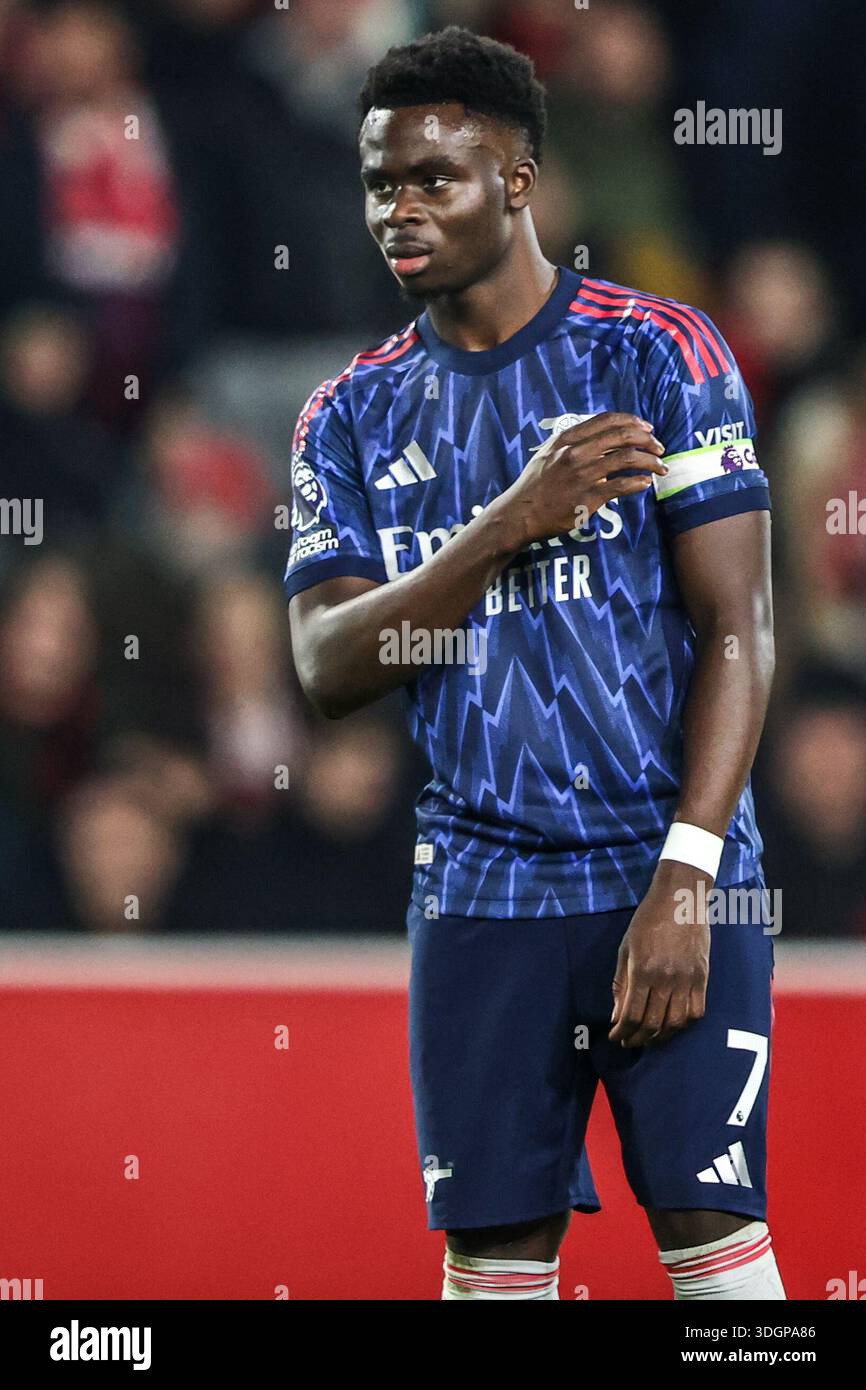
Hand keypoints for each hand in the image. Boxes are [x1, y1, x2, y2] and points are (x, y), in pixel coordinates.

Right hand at [502, 412, 666, 546]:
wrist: (521, 514)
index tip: (646, 428)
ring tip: (660, 467)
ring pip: (628, 459)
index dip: (632, 421)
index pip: (607, 420)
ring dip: (650, 462)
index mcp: (568, 439)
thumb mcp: (548, 453)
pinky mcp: (588, 498)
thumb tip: (600, 437)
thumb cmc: (535, 485)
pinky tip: (645, 483)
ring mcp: (583, 475)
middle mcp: (576, 453)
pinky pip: (622, 486)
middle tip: (659, 448)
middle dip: (647, 440)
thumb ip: (572, 442)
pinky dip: (639, 482)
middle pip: (622, 436)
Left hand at [608, 861, 710, 1048]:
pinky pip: (697, 1012)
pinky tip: (673, 1025)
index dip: (622, 1032)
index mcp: (643, 970)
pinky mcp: (703, 977)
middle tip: (629, 1042)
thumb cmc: (648, 921)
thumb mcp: (626, 948)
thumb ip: (620, 983)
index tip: (615, 1037)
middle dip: (638, 1039)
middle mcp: (666, 978)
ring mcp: (687, 979)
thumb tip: (616, 1016)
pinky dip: (684, 1025)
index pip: (632, 1015)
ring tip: (649, 1038)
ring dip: (661, 1037)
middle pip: (652, 1023)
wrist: (680, 899)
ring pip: (676, 1023)